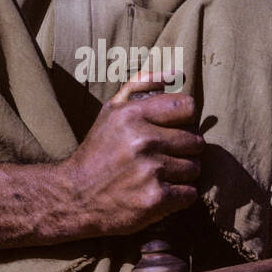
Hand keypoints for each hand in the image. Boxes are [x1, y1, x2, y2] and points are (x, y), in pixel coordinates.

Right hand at [64, 70, 204, 236]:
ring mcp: (150, 170)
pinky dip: (179, 197)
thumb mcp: (110, 112)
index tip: (173, 130)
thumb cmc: (98, 152)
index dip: (186, 120)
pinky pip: (190, 193)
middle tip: (162, 158)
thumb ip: (141, 85)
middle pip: (196, 141)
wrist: (75, 198)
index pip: (188, 107)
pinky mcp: (156, 198)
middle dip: (184, 151)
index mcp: (132, 114)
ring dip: (181, 175)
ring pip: (195, 169)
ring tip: (157, 176)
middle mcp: (142, 139)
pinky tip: (158, 193)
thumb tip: (177, 73)